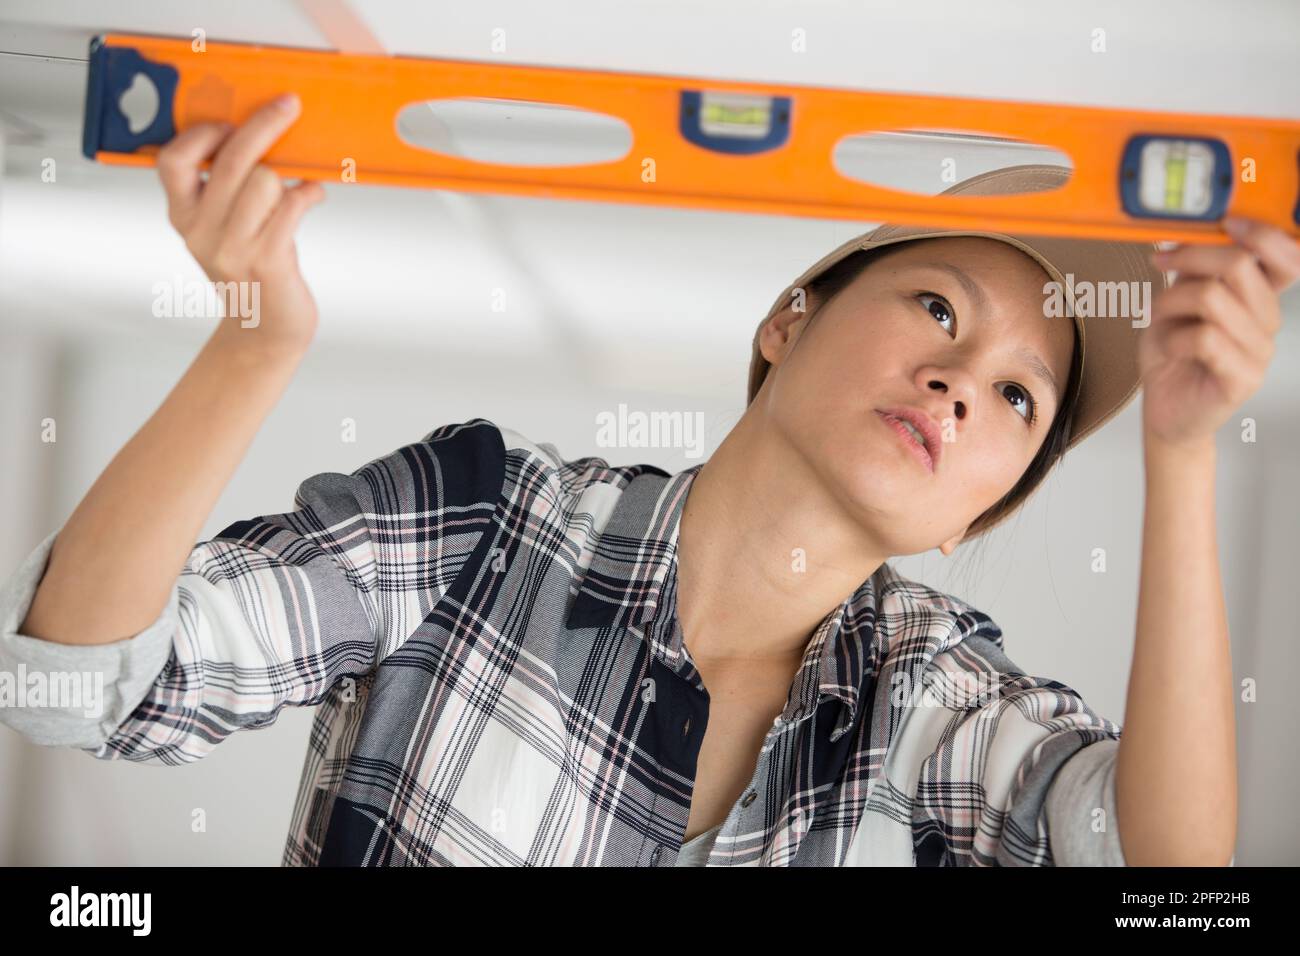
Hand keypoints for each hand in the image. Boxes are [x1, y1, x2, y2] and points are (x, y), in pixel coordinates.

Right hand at [156, 93, 324, 354]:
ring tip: (295, 190)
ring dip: (287, 177)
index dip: (201, 134)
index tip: (228, 123)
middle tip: (288, 106)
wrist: (264, 330)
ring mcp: (233, 248)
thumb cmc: (251, 272)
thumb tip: (257, 135)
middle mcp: (202, 231)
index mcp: (183, 217)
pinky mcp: (268, 260)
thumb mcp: (223, 229)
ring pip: (266, 179)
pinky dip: (309, 193)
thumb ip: (226, 189)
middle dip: (264, 125)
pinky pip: (292, 206)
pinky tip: (313, 194)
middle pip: (232, 159)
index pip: (172, 160)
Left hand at [1139, 217, 1299, 450]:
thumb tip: (1193, 230)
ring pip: (1212, 297)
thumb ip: (1195, 269)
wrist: (1165, 409)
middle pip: (1239, 265)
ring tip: (1158, 318)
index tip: (1223, 223)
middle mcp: (1267, 322)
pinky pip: (1204, 337)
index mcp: (1259, 300)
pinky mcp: (1242, 378)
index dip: (1260, 234)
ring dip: (1170, 302)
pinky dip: (1173, 337)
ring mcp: (1259, 351)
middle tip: (1160, 263)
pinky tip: (1168, 348)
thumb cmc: (1174, 356)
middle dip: (1189, 258)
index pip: (1286, 257)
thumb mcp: (1180, 301)